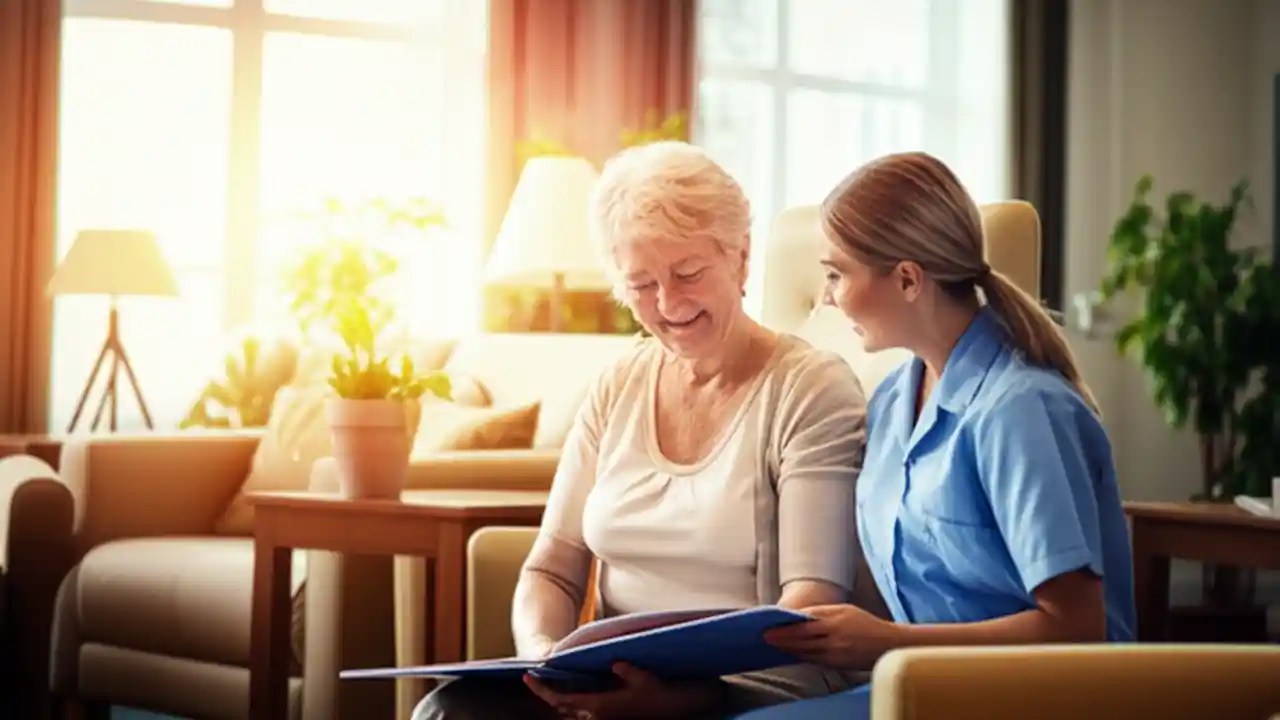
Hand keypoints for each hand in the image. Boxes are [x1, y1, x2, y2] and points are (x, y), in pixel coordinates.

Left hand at [523, 662, 719, 719]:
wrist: (681, 708)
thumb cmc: (663, 694)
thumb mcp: (646, 679)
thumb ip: (628, 671)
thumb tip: (614, 663)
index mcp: (601, 707)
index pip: (561, 700)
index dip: (542, 690)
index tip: (527, 676)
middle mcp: (599, 716)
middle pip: (563, 708)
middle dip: (548, 695)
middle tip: (535, 678)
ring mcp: (606, 718)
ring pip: (574, 712)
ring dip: (562, 699)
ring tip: (552, 681)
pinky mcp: (613, 715)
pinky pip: (586, 710)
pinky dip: (575, 701)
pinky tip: (576, 689)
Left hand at [763, 604, 899, 669]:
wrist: (887, 644)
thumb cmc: (864, 623)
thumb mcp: (843, 610)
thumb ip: (821, 613)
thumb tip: (798, 616)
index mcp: (835, 621)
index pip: (803, 625)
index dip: (785, 628)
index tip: (770, 627)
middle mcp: (834, 638)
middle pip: (801, 640)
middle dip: (781, 640)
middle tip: (765, 638)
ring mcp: (835, 654)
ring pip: (805, 652)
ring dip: (789, 649)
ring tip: (776, 645)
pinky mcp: (837, 665)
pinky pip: (814, 660)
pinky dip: (802, 656)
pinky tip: (793, 653)